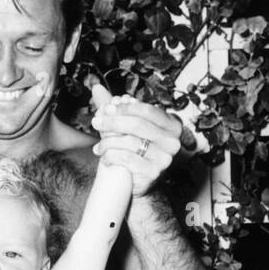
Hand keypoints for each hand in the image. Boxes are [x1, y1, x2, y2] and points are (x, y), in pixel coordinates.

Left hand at [88, 83, 181, 197]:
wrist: (138, 182)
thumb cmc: (134, 151)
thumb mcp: (129, 128)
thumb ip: (115, 108)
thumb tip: (96, 87)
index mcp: (172, 126)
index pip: (147, 110)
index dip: (125, 108)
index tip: (106, 108)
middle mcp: (173, 142)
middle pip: (138, 125)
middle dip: (113, 122)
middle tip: (96, 122)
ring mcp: (165, 158)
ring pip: (130, 142)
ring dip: (108, 142)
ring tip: (98, 145)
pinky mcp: (153, 173)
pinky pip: (126, 158)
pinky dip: (111, 156)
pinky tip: (103, 157)